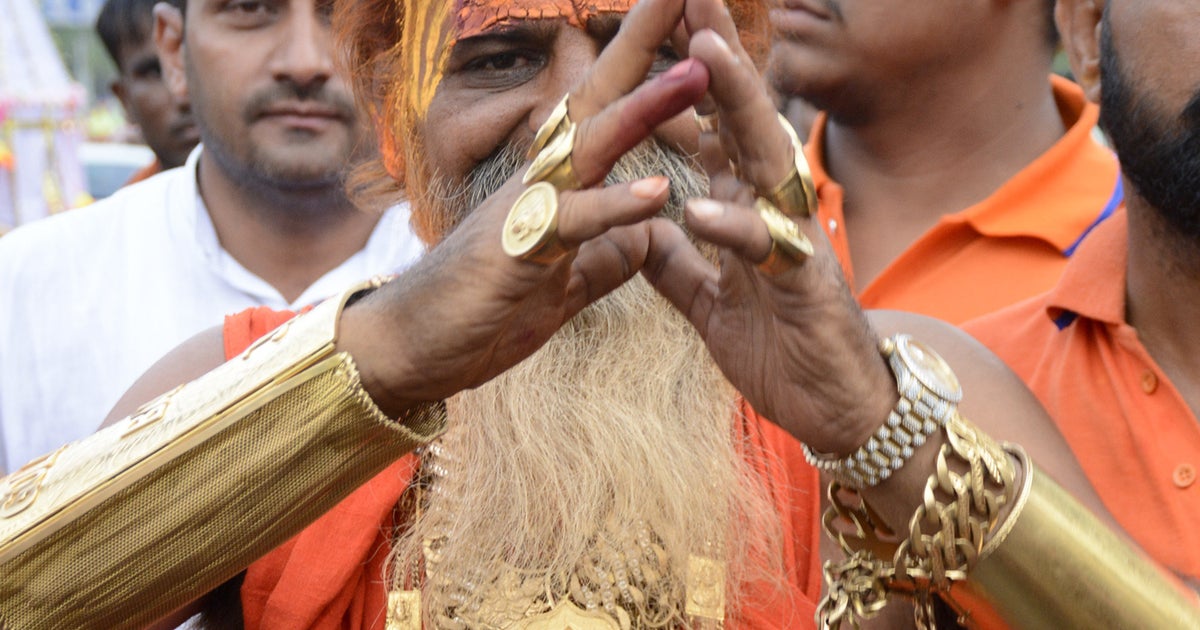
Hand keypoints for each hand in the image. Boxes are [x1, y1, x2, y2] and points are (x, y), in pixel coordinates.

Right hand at [338, 0, 709, 416]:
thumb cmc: (481, 312)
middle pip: (600, 97)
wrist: (409, 349)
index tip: (689, 17)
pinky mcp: (519, 252)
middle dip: (643, 40)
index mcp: (558, 184)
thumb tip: (650, 237)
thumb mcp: (562, 285)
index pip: (609, 109)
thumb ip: (605, 255)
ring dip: (644, 106)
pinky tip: (657, 191)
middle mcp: (543, 180)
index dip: (648, 63)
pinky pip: (573, 224)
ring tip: (696, 70)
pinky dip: (614, 207)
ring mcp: (528, 209)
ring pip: (591, 146)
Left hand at [642, 0, 895, 453]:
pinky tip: (699, 208)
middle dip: (718, 57)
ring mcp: (792, 241)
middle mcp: (772, 210)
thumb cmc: (780, 347)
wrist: (838, 411)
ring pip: (765, 161)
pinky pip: (767, 249)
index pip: (714, 129)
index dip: (691, 79)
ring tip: (707, 55)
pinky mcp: (803, 286)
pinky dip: (734, 228)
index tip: (667, 22)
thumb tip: (641, 232)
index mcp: (745, 209)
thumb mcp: (711, 303)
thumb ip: (676, 265)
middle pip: (742, 119)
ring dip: (737, 107)